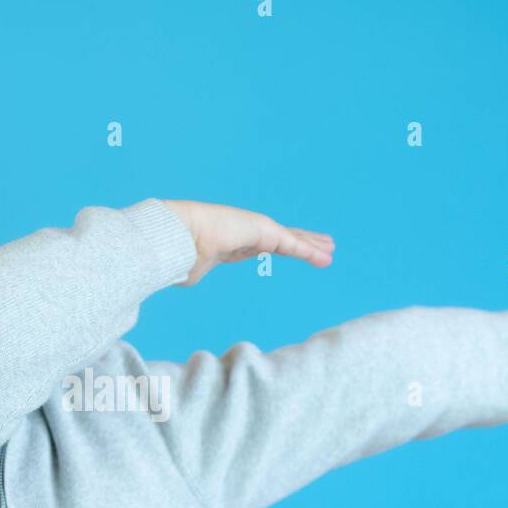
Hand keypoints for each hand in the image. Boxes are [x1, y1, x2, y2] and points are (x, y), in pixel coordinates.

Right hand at [159, 200, 333, 285]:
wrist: (179, 236)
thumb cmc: (177, 251)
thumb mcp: (189, 266)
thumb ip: (193, 271)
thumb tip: (184, 277)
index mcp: (229, 243)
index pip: (256, 247)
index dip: (274, 247)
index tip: (284, 249)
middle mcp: (244, 234)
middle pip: (279, 238)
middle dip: (299, 240)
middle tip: (316, 243)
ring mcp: (255, 230)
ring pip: (291, 239)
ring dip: (311, 243)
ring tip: (329, 247)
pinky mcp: (265, 232)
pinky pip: (293, 245)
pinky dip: (310, 251)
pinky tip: (325, 256)